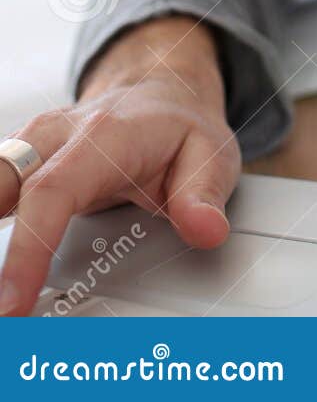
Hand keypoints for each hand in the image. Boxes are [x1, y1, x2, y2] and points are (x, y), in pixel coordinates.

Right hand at [0, 15, 239, 315]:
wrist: (160, 91)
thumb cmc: (180, 127)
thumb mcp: (210, 153)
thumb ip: (204, 194)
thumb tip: (205, 229)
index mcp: (103, 136)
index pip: (52, 192)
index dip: (28, 248)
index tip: (13, 302)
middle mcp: (57, 135)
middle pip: (2, 183)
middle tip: (0, 309)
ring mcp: (31, 144)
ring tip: (0, 291)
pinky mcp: (18, 159)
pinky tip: (0, 268)